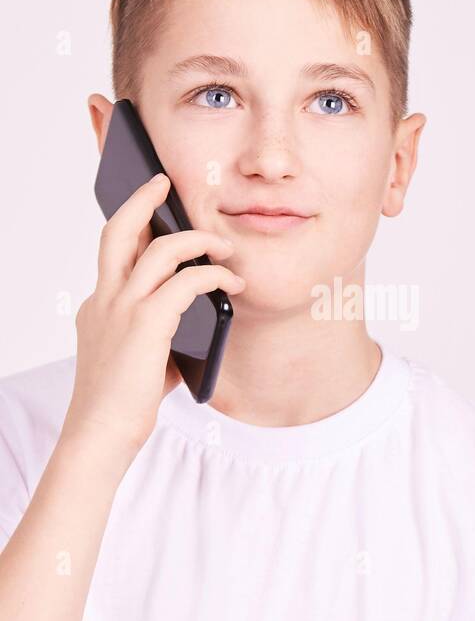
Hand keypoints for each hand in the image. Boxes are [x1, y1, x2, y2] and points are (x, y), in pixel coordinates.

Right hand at [62, 173, 244, 461]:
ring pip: (158, 248)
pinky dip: (212, 275)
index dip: (133, 227)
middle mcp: (104, 300)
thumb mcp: (140, 361)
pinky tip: (230, 280)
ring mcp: (121, 309)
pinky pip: (185, 282)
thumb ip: (161, 335)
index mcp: (97, 308)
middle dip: (142, 200)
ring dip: (196, 239)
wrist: (99, 437)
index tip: (151, 211)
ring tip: (222, 246)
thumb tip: (197, 320)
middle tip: (163, 184)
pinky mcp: (144, 324)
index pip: (113, 254)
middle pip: (118, 231)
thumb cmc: (121, 408)